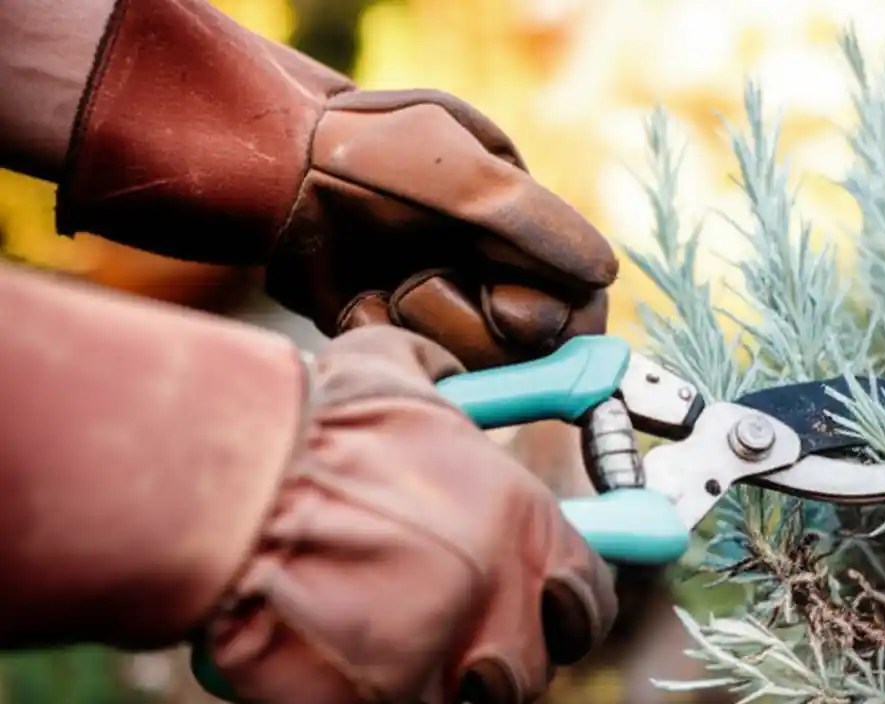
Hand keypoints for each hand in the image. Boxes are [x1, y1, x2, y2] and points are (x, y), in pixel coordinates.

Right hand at [197, 325, 616, 703]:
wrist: (233, 487)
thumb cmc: (314, 425)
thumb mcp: (394, 367)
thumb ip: (442, 376)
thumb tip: (450, 372)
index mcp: (522, 525)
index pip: (589, 590)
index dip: (570, 597)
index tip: (555, 595)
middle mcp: (499, 599)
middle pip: (533, 660)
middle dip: (505, 647)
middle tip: (460, 617)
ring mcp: (441, 659)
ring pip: (459, 689)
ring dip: (432, 663)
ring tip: (380, 616)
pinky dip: (370, 683)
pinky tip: (333, 631)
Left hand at [265, 88, 617, 369]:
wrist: (275, 169)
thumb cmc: (373, 152)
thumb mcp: (464, 172)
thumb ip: (536, 222)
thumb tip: (604, 271)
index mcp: (526, 238)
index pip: (578, 309)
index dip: (552, 323)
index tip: (506, 311)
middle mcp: (494, 279)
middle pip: (528, 353)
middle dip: (470, 321)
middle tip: (423, 279)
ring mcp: (446, 311)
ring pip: (472, 365)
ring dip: (426, 322)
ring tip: (389, 280)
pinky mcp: (398, 337)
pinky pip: (413, 365)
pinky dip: (385, 332)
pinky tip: (359, 297)